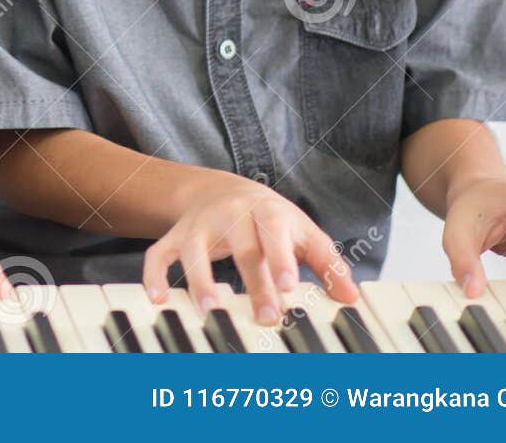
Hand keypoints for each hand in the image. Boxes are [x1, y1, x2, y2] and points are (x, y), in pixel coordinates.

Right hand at [143, 172, 359, 323]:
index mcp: (267, 212)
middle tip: (265, 316)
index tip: (289, 285)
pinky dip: (154, 274)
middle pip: (241, 247)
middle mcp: (231, 215)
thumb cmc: (269, 218)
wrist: (219, 188)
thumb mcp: (301, 231)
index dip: (281, 257)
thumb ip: (327, 262)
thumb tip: (351, 297)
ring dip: (200, 280)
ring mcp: (199, 225)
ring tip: (210, 310)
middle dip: (253, 282)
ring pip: (194, 250)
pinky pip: (159, 253)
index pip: (274, 232)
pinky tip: (158, 298)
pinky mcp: (177, 236)